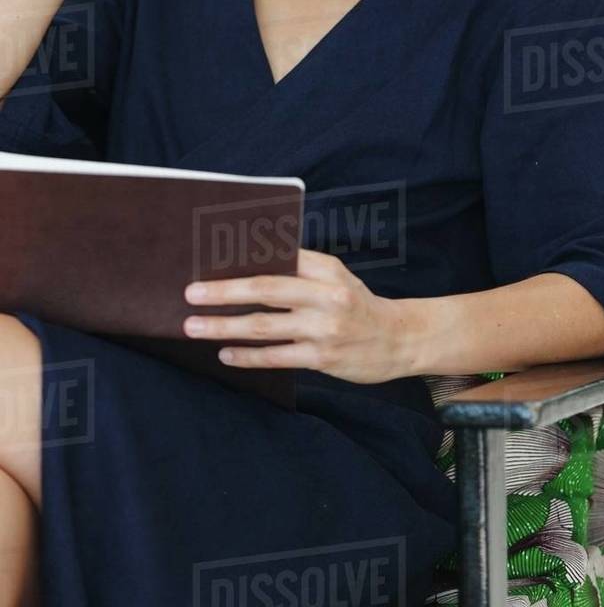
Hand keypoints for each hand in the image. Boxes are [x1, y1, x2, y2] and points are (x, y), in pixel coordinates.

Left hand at [182, 248, 407, 383]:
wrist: (399, 339)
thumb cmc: (357, 304)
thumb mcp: (336, 277)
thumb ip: (301, 269)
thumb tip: (250, 264)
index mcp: (327, 269)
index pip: (279, 258)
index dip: (243, 259)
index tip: (209, 261)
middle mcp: (327, 295)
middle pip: (266, 289)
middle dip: (224, 291)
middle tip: (191, 293)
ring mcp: (324, 329)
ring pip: (265, 326)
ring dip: (225, 327)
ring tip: (195, 327)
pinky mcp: (323, 358)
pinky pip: (277, 357)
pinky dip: (248, 356)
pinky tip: (226, 354)